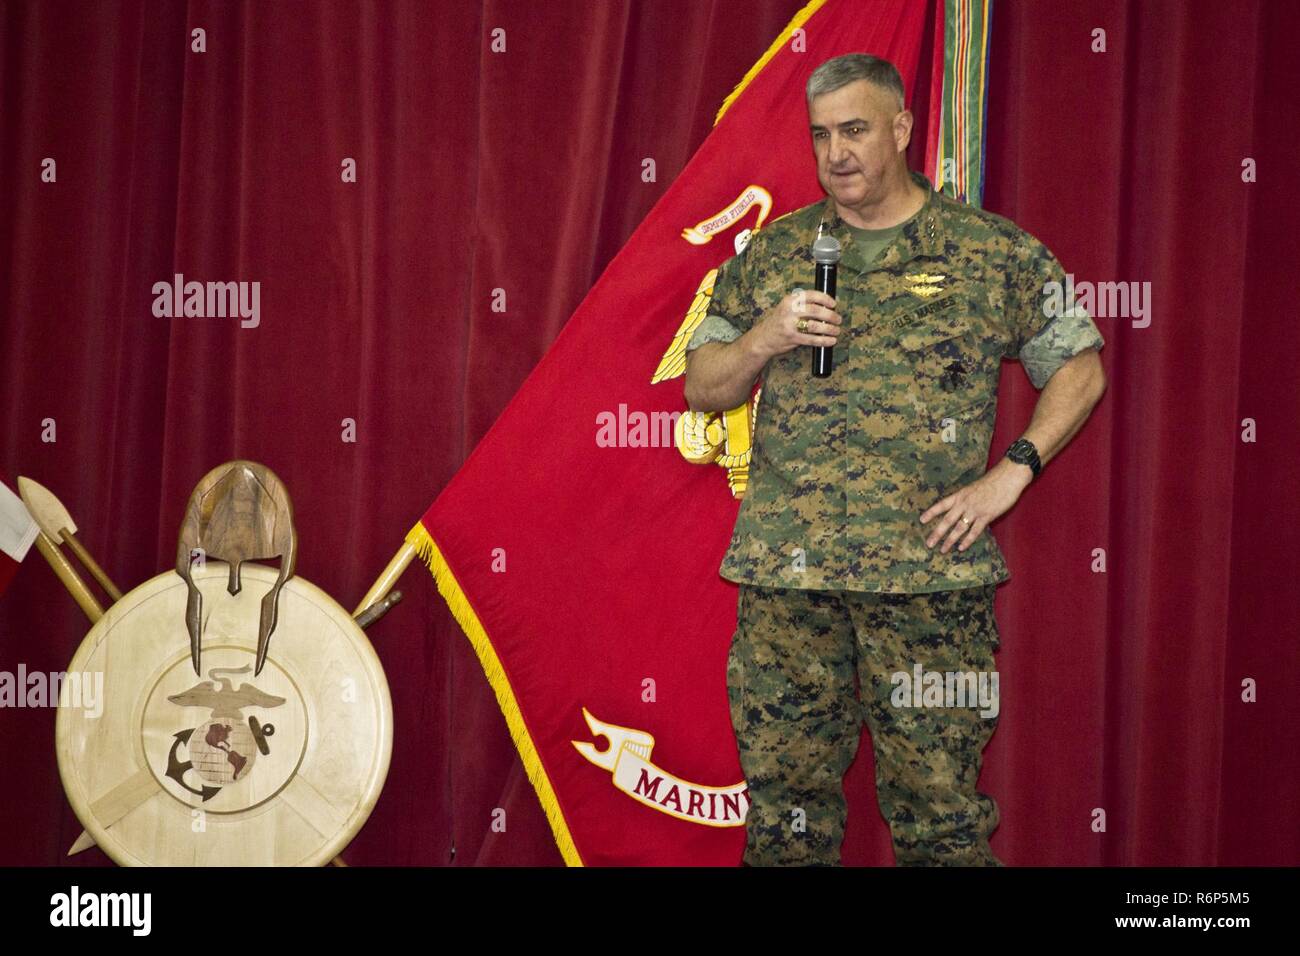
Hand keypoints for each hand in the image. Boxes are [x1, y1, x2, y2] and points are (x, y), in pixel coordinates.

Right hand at [751, 288, 840, 358]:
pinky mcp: (792, 338)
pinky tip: (830, 341)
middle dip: (830, 315)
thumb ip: (803, 305)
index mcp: (789, 300)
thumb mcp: (787, 308)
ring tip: (836, 330)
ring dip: (829, 328)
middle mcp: (789, 311)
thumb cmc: (779, 322)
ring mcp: (790, 325)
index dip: (825, 299)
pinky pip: (812, 339)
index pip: (811, 295)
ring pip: (815, 326)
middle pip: (815, 310)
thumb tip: (827, 306)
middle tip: (838, 319)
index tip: (833, 304)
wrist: (763, 339)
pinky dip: (824, 340)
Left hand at [919, 459, 1033, 552]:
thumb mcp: (974, 487)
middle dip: (937, 533)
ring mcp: (975, 510)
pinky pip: (974, 531)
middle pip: (947, 520)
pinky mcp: (986, 516)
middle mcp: (964, 503)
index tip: (921, 520)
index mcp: (960, 495)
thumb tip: (961, 507)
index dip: (931, 513)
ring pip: (959, 528)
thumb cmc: (993, 481)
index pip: (941, 505)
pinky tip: (961, 547)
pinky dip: (967, 540)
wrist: (1007, 477)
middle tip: (928, 544)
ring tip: (943, 550)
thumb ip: (966, 498)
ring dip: (950, 540)